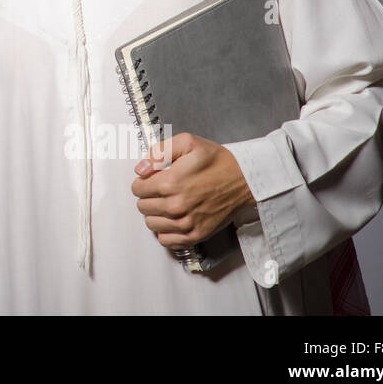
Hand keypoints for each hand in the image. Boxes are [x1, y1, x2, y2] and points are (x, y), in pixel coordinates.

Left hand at [130, 131, 255, 250]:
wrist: (245, 179)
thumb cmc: (218, 161)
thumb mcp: (187, 142)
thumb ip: (159, 151)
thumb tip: (141, 168)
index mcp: (170, 182)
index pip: (137, 189)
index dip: (142, 181)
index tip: (151, 179)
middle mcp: (176, 205)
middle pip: (142, 207)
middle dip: (148, 197)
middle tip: (160, 190)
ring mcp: (186, 223)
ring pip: (152, 224)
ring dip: (155, 214)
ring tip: (166, 204)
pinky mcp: (197, 234)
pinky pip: (167, 240)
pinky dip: (165, 231)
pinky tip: (172, 220)